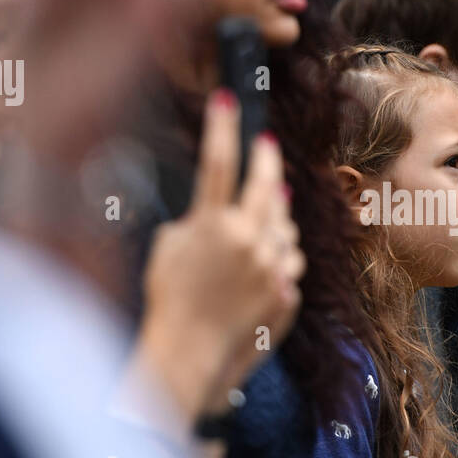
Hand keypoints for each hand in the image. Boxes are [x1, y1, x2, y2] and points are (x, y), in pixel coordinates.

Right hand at [136, 89, 304, 421]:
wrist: (191, 357)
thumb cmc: (168, 303)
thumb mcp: (168, 248)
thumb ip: (196, 220)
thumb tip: (218, 208)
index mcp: (214, 225)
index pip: (219, 162)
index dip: (223, 126)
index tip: (227, 100)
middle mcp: (251, 240)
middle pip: (268, 186)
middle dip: (267, 160)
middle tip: (267, 145)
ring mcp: (274, 267)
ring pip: (285, 227)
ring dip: (273, 219)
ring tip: (253, 227)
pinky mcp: (288, 293)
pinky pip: (289, 263)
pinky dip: (278, 258)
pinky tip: (262, 264)